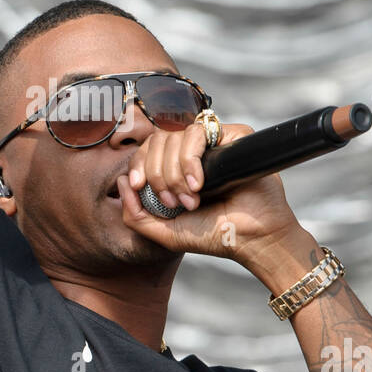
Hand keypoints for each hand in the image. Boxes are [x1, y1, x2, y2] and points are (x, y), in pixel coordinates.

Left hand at [116, 121, 303, 264]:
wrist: (251, 238)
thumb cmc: (214, 235)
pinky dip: (191, 160)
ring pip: (174, 137)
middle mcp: (193, 152)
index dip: (137, 164)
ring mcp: (213, 142)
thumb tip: (120, 181)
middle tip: (175, 203)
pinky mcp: (232, 135)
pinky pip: (197, 133)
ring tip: (192, 199)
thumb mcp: (164, 232)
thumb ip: (135, 215)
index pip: (146, 149)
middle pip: (157, 141)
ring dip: (175, 173)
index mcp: (176, 167)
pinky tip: (199, 184)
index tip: (137, 186)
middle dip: (158, 175)